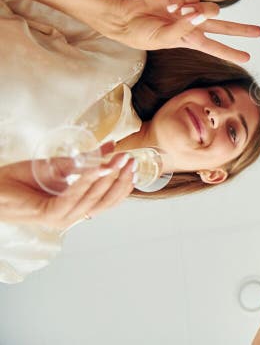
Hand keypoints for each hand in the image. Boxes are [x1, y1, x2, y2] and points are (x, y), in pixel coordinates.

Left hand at [0, 142, 135, 228]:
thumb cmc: (20, 180)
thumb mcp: (60, 166)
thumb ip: (86, 160)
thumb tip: (110, 147)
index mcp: (76, 207)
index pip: (109, 201)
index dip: (124, 185)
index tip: (133, 167)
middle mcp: (71, 216)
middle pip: (106, 203)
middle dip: (121, 180)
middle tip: (129, 161)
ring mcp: (60, 217)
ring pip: (92, 201)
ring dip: (107, 179)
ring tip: (119, 161)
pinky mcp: (48, 214)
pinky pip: (73, 198)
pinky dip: (87, 182)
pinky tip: (97, 169)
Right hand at [99, 0, 259, 62]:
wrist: (124, 16)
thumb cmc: (141, 33)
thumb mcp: (164, 38)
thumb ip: (185, 27)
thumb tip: (203, 13)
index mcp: (190, 40)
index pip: (216, 47)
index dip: (231, 52)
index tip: (248, 57)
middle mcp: (194, 25)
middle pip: (224, 27)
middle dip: (241, 30)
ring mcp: (189, 9)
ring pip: (210, 9)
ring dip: (197, 12)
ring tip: (176, 13)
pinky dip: (183, 2)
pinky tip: (169, 5)